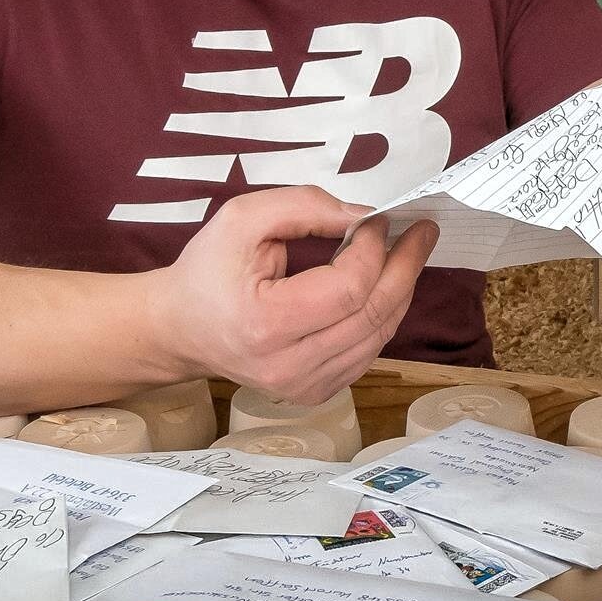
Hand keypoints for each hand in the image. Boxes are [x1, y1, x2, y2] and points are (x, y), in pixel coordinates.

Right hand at [153, 186, 437, 404]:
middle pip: (372, 315)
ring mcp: (304, 387)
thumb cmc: (207, 271)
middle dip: (405, 267)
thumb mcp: (241, 220)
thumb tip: (362, 215)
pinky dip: (382, 316)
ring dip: (399, 290)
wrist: (179, 330)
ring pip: (378, 337)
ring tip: (408, 253)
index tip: (376, 219)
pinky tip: (385, 286)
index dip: (372, 249)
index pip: (348, 289)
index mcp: (265, 324)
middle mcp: (288, 366)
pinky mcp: (314, 393)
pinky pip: (367, 352)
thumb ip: (302, 207)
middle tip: (422, 232)